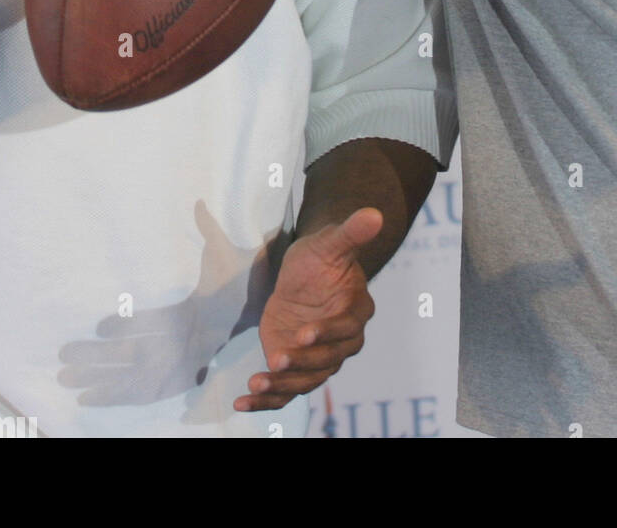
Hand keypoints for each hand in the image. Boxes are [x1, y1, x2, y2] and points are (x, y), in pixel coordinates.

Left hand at [236, 207, 382, 412]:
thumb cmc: (321, 256)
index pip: (347, 327)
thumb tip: (374, 214)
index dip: (327, 332)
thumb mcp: (330, 242)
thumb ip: (351, 232)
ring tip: (256, 383)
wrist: (304, 274)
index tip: (303, 333)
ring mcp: (321, 358)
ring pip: (307, 380)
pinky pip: (286, 391)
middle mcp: (344, 341)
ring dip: (283, 385)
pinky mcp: (298, 368)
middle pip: (328, 359)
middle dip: (303, 362)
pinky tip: (242, 402)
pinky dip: (266, 401)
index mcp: (357, 311)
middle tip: (277, 358)